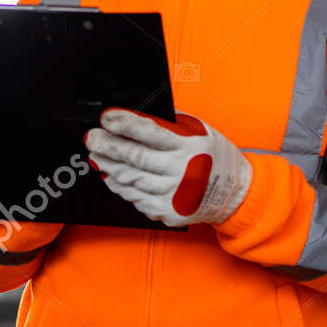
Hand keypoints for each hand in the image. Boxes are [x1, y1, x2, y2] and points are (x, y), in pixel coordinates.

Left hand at [83, 108, 252, 227]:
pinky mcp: (167, 211)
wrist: (235, 193)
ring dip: (109, 167)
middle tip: (91, 138)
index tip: (106, 118)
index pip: (150, 132)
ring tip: (97, 156)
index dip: (124, 124)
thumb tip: (136, 115)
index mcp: (189, 146)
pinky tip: (112, 176)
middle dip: (108, 146)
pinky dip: (121, 186)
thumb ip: (172, 122)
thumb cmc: (215, 157)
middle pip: (134, 158)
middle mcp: (180, 171)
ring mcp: (173, 195)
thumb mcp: (201, 131)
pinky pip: (135, 198)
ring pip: (131, 180)